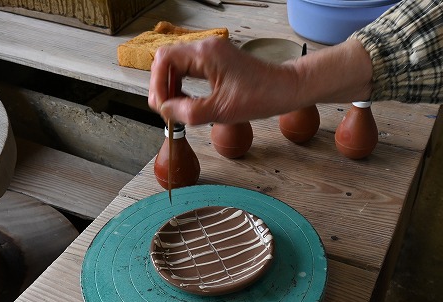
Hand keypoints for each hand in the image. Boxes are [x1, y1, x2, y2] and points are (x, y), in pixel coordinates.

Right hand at [149, 37, 298, 125]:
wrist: (285, 90)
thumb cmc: (261, 96)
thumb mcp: (221, 111)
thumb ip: (189, 112)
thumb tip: (166, 111)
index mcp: (206, 54)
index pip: (164, 59)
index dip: (156, 83)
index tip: (160, 105)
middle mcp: (207, 48)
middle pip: (167, 61)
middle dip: (162, 86)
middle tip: (165, 109)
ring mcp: (212, 53)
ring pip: (177, 65)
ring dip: (172, 86)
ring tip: (175, 108)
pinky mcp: (217, 61)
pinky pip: (190, 69)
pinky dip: (183, 85)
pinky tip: (187, 101)